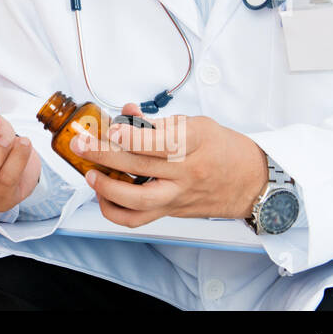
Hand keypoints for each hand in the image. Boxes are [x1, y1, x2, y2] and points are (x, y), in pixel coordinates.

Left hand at [70, 103, 267, 226]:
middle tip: (81, 143)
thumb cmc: (223, 148)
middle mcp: (185, 171)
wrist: (251, 181)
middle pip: (139, 166)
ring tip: (90, 174)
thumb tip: (125, 115)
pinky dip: (116, 211)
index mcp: (193, 142)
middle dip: (103, 154)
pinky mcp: (172, 211)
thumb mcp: (196, 124)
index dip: (131, 136)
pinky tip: (104, 196)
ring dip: (107, 188)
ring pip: (137, 200)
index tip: (111, 129)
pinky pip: (139, 218)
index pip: (158, 141)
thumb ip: (158, 122)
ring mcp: (178, 195)